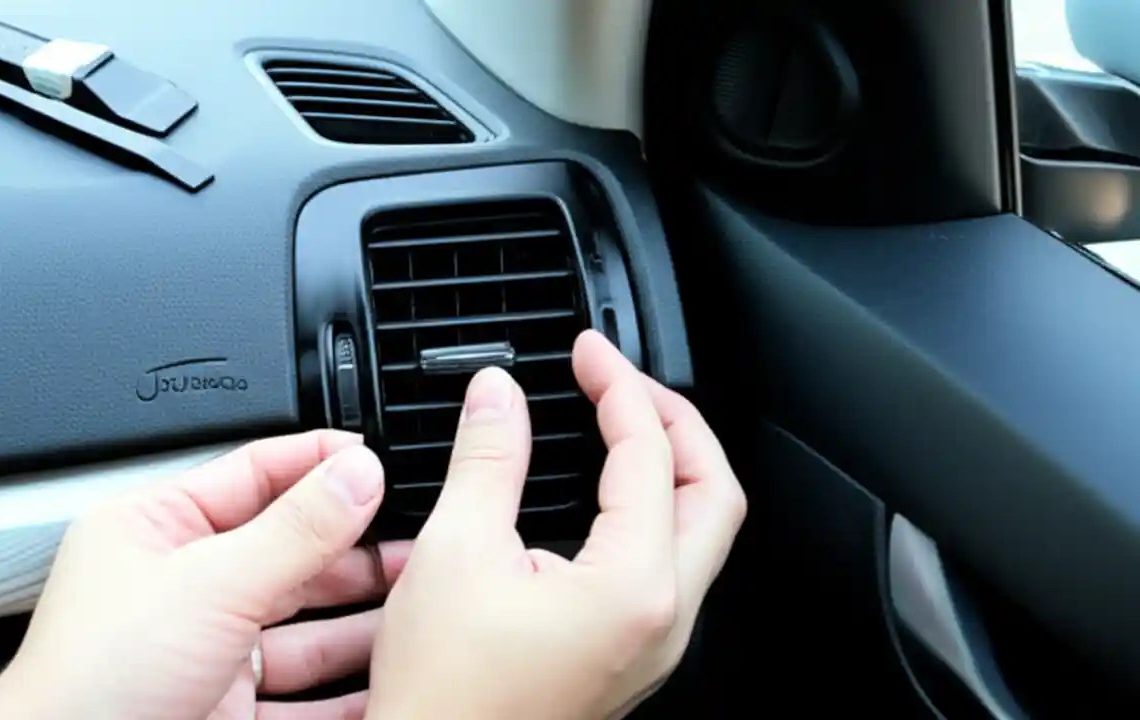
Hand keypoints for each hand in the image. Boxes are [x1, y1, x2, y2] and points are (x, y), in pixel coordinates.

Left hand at [0, 432, 409, 719]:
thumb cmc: (91, 684)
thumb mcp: (211, 584)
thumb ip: (295, 529)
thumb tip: (357, 472)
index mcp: (157, 528)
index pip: (255, 472)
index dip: (322, 462)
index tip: (380, 458)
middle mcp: (181, 583)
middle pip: (289, 548)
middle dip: (357, 548)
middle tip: (418, 541)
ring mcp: (206, 648)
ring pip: (303, 622)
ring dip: (360, 618)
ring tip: (416, 604)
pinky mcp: (225, 705)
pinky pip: (300, 690)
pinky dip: (344, 686)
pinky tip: (382, 676)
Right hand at [367, 330, 746, 719]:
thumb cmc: (445, 696)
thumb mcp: (455, 552)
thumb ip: (487, 460)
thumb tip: (498, 395)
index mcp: (633, 587)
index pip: (650, 455)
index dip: (620, 387)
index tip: (590, 352)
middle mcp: (663, 618)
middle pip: (712, 491)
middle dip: (674, 422)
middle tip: (623, 382)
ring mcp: (654, 643)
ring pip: (701, 532)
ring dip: (670, 466)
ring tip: (622, 424)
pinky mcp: (632, 656)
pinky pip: (670, 565)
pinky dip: (650, 511)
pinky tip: (606, 495)